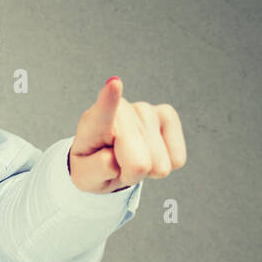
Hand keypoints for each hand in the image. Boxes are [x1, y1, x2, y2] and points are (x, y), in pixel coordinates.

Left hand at [68, 77, 186, 192]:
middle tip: (117, 166)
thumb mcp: (85, 176)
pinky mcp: (168, 116)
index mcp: (93, 123)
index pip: (103, 113)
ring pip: (159, 165)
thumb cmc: (93, 165)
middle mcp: (123, 110)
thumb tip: (113, 158)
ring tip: (128, 160)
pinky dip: (161, 166)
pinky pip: (176, 160)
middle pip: (139, 163)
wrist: (105, 158)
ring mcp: (147, 111)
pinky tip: (146, 154)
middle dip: (130, 174)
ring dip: (145, 170)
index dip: (110, 100)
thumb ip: (97, 168)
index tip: (114, 84)